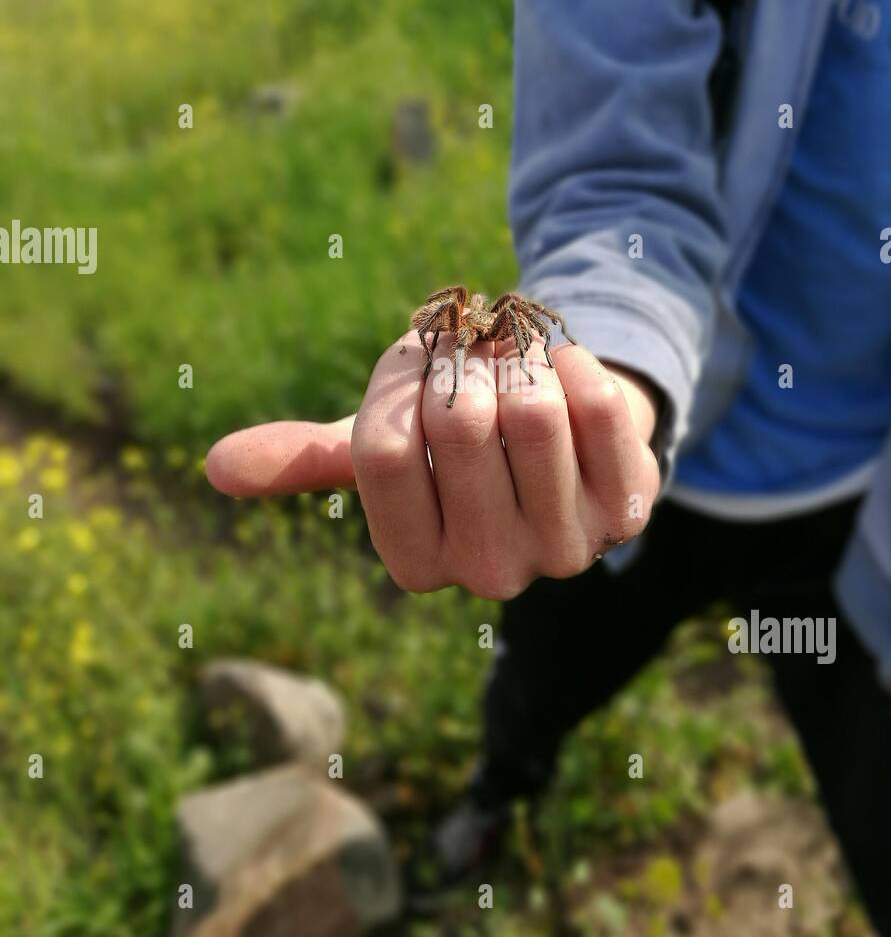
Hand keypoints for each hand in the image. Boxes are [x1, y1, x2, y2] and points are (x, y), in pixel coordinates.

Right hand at [205, 333, 659, 600]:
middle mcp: (488, 575)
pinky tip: (565, 370)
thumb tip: (216, 466)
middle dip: (462, 365)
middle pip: (460, 427)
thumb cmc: (459, 435)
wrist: (566, 433)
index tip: (420, 367)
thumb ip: (309, 455)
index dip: (399, 381)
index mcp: (414, 563)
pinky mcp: (628, 509)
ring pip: (531, 412)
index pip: (383, 451)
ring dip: (517, 361)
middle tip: (476, 364)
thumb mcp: (382, 441)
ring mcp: (565, 549)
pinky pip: (596, 405)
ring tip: (517, 369)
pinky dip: (574, 361)